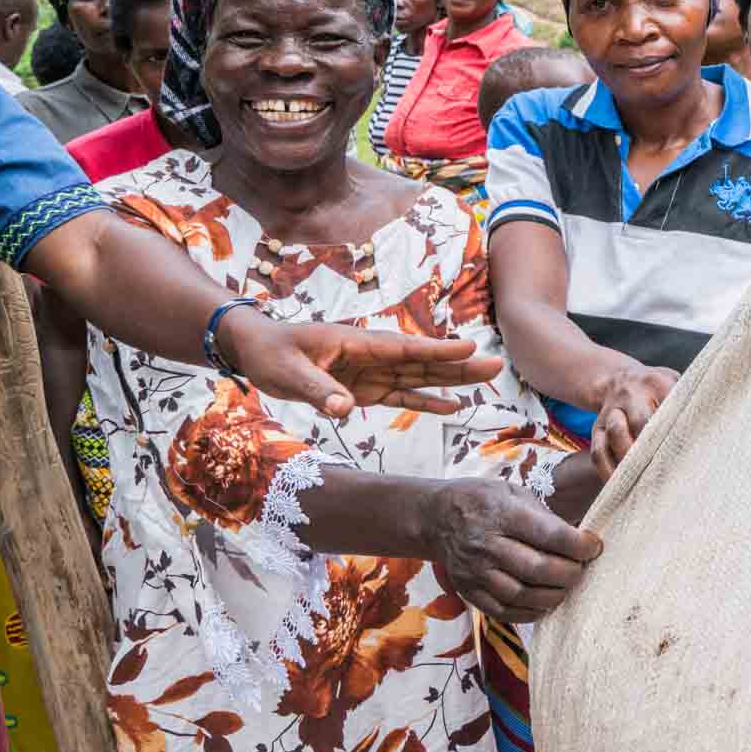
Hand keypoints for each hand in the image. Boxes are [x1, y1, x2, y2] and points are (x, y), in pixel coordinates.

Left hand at [225, 317, 501, 419]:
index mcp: (356, 343)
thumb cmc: (270, 353)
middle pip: (421, 362)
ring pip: (417, 378)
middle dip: (458, 365)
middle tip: (495, 365)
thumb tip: (345, 409)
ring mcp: (370, 373)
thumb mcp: (287, 372)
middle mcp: (370, 356)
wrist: (255, 350)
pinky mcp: (364, 390)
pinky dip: (424, 403)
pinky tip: (451, 407)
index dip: (437, 350)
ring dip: (450, 381)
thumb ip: (317, 389)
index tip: (470, 348)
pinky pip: (400, 397)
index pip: (404, 348)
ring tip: (485, 381)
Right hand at [422, 478, 603, 622]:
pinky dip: (531, 611)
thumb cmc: (484, 500)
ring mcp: (475, 572)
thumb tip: (580, 539)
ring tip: (567, 585)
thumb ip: (545, 516)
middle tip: (583, 568)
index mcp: (502, 514)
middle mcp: (486, 545)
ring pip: (523, 595)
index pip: (549, 535)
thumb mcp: (513, 492)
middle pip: (538, 569)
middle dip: (570, 573)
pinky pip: (505, 611)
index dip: (579, 545)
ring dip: (554, 595)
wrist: (436, 518)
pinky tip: (545, 602)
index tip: (594, 546)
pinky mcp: (469, 592)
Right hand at [590, 365, 680, 478]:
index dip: (677, 432)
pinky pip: (598, 450)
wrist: (619, 380)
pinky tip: (618, 484)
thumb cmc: (658, 390)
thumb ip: (689, 404)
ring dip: (628, 458)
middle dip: (651, 447)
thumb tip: (709, 433)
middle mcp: (632, 394)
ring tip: (641, 480)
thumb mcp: (675, 385)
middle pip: (640, 421)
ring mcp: (612, 410)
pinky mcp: (597, 427)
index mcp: (658, 382)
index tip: (689, 455)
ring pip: (616, 433)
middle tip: (665, 472)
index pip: (669, 407)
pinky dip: (607, 469)